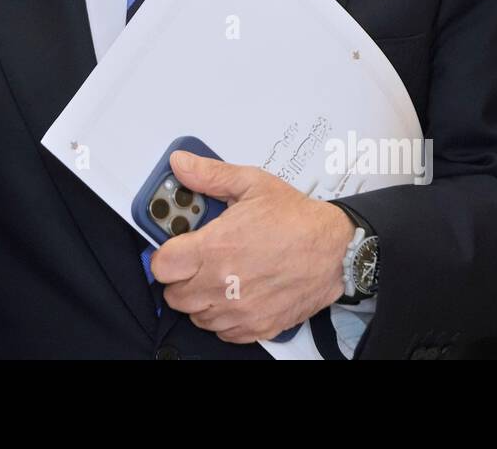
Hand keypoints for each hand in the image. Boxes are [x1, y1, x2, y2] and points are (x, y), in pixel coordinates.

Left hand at [149, 150, 354, 342]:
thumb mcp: (251, 184)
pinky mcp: (257, 326)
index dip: (165, 255)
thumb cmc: (297, 218)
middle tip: (197, 262)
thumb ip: (210, 175)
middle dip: (181, 278)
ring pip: (196, 316)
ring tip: (217, 277)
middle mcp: (223, 284)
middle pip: (174, 295)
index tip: (175, 249)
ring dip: (200, 299)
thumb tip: (181, 164)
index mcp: (215, 248)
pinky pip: (222, 333)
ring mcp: (240, 310)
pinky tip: (234, 296)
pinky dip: (223, 318)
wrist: (335, 248)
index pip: (161, 266)